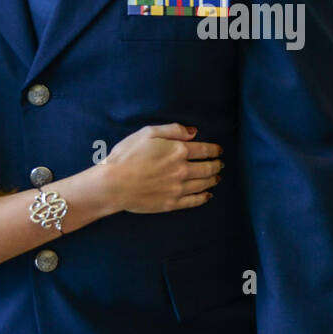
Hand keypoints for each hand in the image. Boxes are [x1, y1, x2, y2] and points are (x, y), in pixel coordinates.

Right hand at [102, 124, 223, 213]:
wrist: (113, 183)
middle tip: (220, 164)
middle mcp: (182, 170)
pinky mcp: (171, 203)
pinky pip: (193, 201)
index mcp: (178, 151)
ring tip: (217, 178)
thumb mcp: (148, 133)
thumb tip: (193, 132)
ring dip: (213, 180)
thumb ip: (173, 130)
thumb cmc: (127, 155)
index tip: (219, 151)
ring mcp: (178, 188)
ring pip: (203, 184)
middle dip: (216, 165)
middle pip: (207, 168)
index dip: (214, 150)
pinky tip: (207, 195)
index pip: (204, 150)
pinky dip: (203, 198)